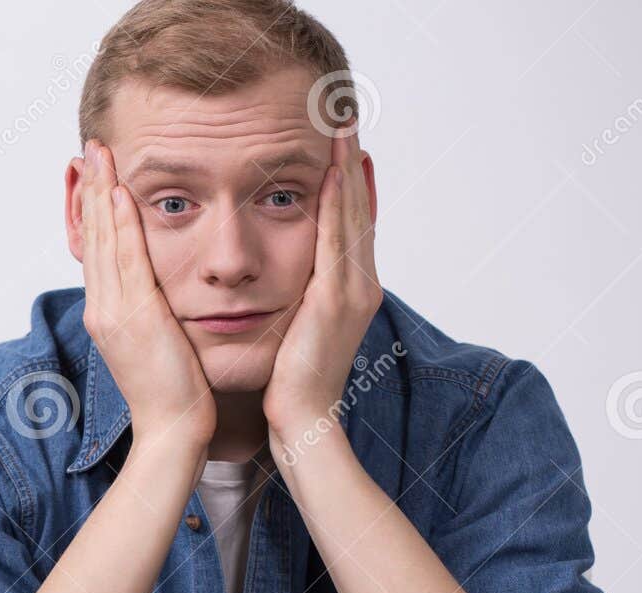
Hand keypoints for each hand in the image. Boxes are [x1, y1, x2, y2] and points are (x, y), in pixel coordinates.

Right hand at [78, 139, 214, 453]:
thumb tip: (158, 290)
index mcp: (108, 312)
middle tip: (90, 145)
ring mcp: (114, 311)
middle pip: (92, 236)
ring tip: (99, 153)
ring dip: (101, 193)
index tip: (96, 171)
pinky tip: (122, 193)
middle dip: (90, 188)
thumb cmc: (175, 393)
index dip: (95, 207)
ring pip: (104, 240)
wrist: (173, 430)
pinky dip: (121, 224)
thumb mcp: (158, 343)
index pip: (98, 247)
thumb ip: (152, 312)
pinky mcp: (134, 317)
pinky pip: (127, 260)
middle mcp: (103, 307)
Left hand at [263, 126, 381, 450]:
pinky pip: (337, 241)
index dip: (349, 184)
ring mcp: (352, 293)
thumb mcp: (294, 331)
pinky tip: (332, 174)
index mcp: (347, 292)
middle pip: (358, 211)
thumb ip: (297, 301)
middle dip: (353, 165)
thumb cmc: (289, 386)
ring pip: (353, 217)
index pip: (351, 225)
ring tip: (343, 129)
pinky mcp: (335, 303)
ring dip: (348, 171)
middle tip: (346, 120)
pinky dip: (337, 205)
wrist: (301, 423)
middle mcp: (358, 286)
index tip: (341, 147)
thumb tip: (283, 283)